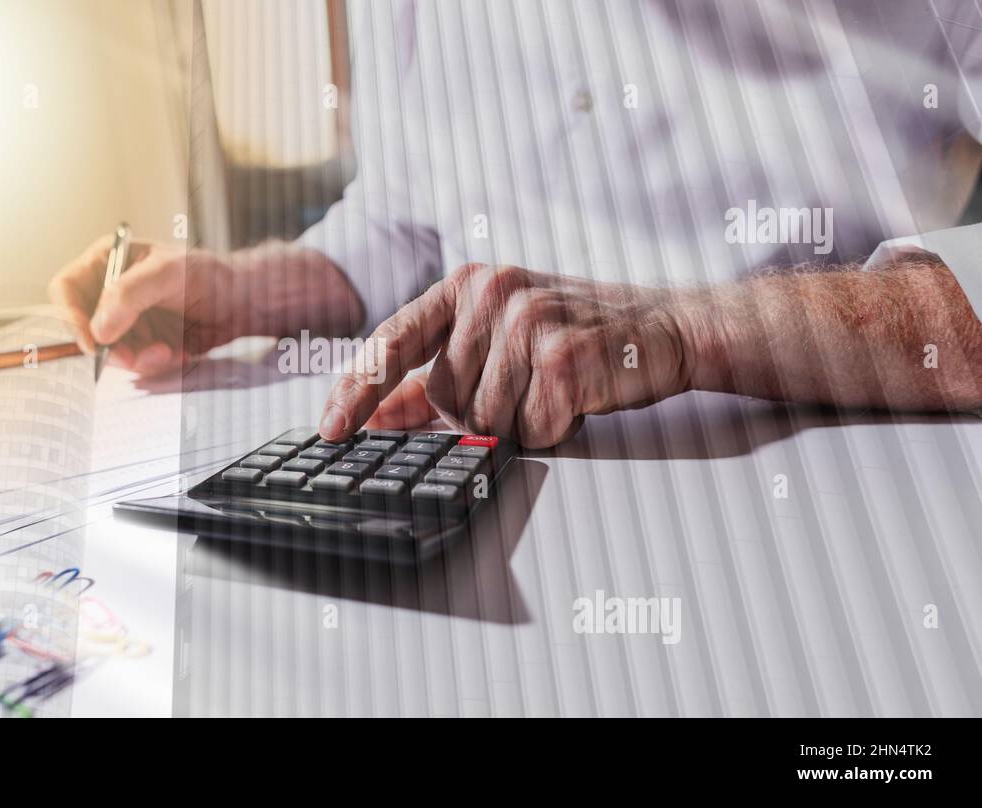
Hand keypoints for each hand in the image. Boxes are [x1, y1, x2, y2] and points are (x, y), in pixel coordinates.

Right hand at [49, 236, 366, 376]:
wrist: (245, 302)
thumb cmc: (210, 275)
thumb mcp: (169, 274)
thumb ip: (130, 295)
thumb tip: (99, 331)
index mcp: (107, 262)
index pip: (65, 290)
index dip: (71, 318)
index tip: (92, 343)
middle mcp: (111, 292)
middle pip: (86, 330)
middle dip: (114, 349)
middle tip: (140, 358)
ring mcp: (128, 320)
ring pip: (111, 353)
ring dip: (140, 361)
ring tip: (171, 352)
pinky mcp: (145, 342)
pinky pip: (136, 364)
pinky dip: (157, 365)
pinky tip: (179, 354)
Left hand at [320, 264, 693, 447]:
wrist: (669, 328)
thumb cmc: (578, 335)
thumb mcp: (498, 337)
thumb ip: (435, 373)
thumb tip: (376, 415)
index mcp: (467, 282)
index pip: (393, 340)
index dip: (357, 388)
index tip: (330, 429)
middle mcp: (492, 291)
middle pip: (447, 398)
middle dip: (482, 412)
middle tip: (529, 385)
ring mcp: (528, 318)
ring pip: (488, 421)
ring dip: (523, 422)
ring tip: (557, 386)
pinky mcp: (565, 353)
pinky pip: (533, 428)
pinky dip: (556, 428)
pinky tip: (578, 397)